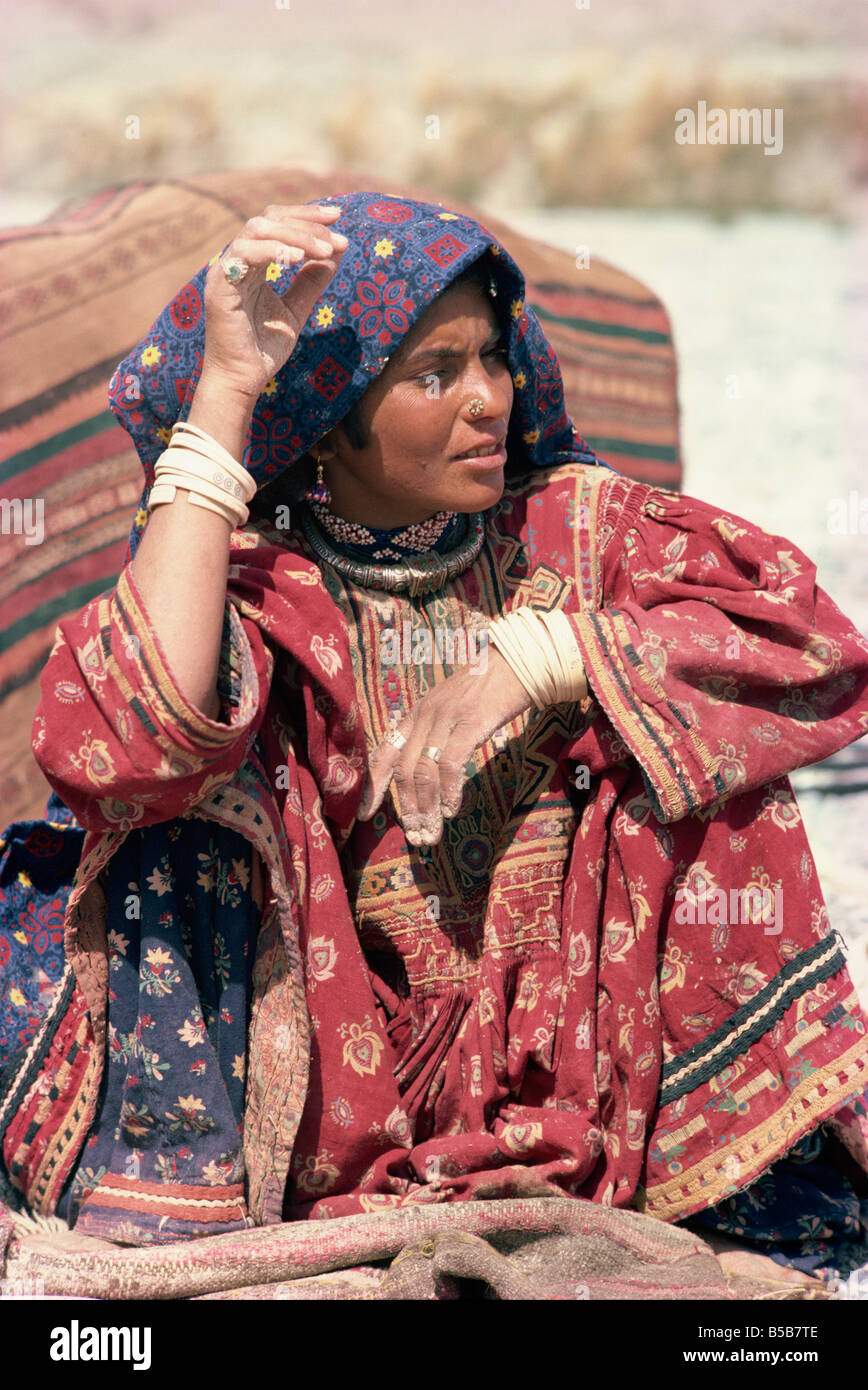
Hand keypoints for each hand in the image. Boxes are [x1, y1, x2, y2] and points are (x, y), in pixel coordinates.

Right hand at [199, 203, 347, 401]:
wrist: (242, 380)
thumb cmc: (263, 348)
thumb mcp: (296, 310)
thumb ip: (311, 281)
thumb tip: (336, 252)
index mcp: (251, 262)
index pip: (276, 222)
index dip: (306, 216)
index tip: (338, 218)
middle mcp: (236, 261)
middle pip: (268, 218)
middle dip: (306, 222)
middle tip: (337, 237)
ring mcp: (225, 270)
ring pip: (257, 229)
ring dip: (295, 235)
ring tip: (325, 249)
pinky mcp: (220, 286)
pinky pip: (244, 254)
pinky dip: (272, 250)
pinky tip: (298, 258)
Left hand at [356, 649, 533, 845]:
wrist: (518, 661)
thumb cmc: (488, 688)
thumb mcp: (451, 705)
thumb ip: (436, 731)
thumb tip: (430, 771)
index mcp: (417, 713)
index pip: (384, 752)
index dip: (373, 786)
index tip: (365, 815)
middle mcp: (425, 715)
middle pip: (402, 769)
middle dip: (406, 808)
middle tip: (415, 835)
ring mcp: (446, 718)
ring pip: (423, 772)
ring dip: (427, 807)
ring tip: (433, 831)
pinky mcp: (470, 723)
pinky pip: (450, 763)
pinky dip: (449, 791)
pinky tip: (452, 809)